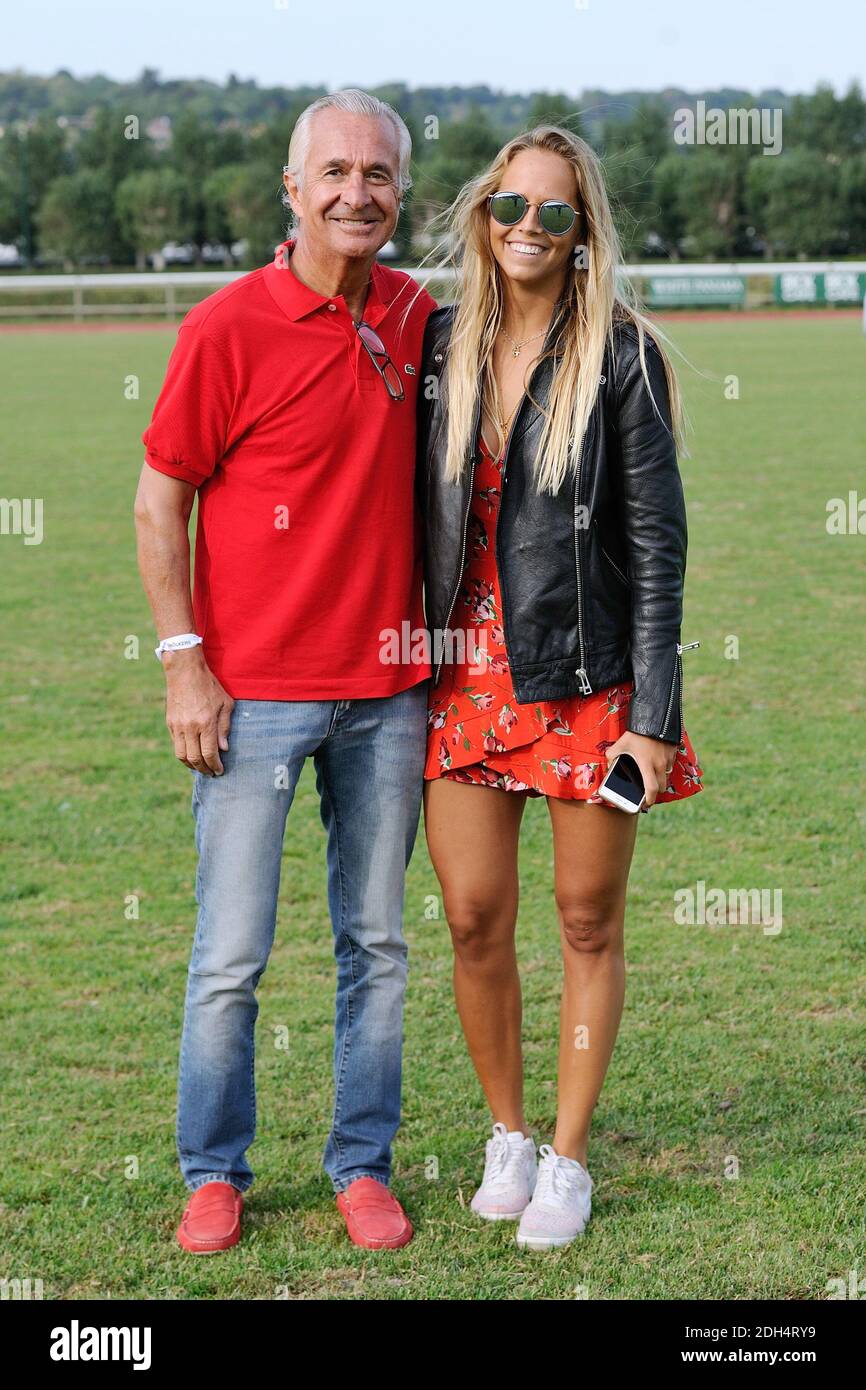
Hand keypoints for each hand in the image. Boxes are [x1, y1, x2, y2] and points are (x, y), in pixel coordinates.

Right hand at [162, 647, 233, 775]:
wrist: (185, 671)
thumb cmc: (210, 686)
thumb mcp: (226, 704)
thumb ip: (225, 727)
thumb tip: (224, 748)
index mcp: (206, 723)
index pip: (209, 753)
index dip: (215, 766)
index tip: (220, 771)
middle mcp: (190, 727)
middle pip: (195, 758)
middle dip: (204, 769)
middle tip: (211, 773)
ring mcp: (178, 726)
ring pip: (182, 755)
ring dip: (192, 765)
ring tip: (201, 767)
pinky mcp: (170, 723)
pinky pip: (176, 745)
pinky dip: (183, 754)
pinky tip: (192, 755)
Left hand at [604, 730, 677, 808]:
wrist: (653, 717)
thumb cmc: (635, 733)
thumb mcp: (620, 744)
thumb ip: (612, 757)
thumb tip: (610, 767)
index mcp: (647, 765)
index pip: (652, 790)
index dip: (650, 800)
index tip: (646, 804)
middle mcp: (660, 765)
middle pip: (661, 787)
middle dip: (655, 791)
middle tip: (647, 790)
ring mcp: (668, 759)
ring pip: (666, 776)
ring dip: (660, 779)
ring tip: (650, 775)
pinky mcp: (674, 752)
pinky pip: (670, 765)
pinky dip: (664, 767)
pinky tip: (656, 762)